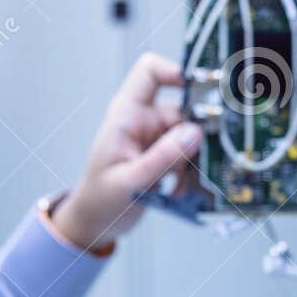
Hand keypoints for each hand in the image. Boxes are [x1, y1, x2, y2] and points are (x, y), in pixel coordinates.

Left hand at [49, 52, 201, 250]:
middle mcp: (143, 122)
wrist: (94, 224)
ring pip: (191, 137)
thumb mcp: (129, 180)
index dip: (175, 72)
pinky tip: (180, 190)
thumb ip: (161, 157)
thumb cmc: (98, 199)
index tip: (200, 89)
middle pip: (183, 110)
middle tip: (203, 156)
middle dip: (196, 134)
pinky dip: (191, 173)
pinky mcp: (164, 157)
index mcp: (126, 116)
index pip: (150, 73)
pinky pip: (189, 156)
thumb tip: (194, 132)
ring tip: (185, 183)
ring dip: (194, 160)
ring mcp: (155, 139)